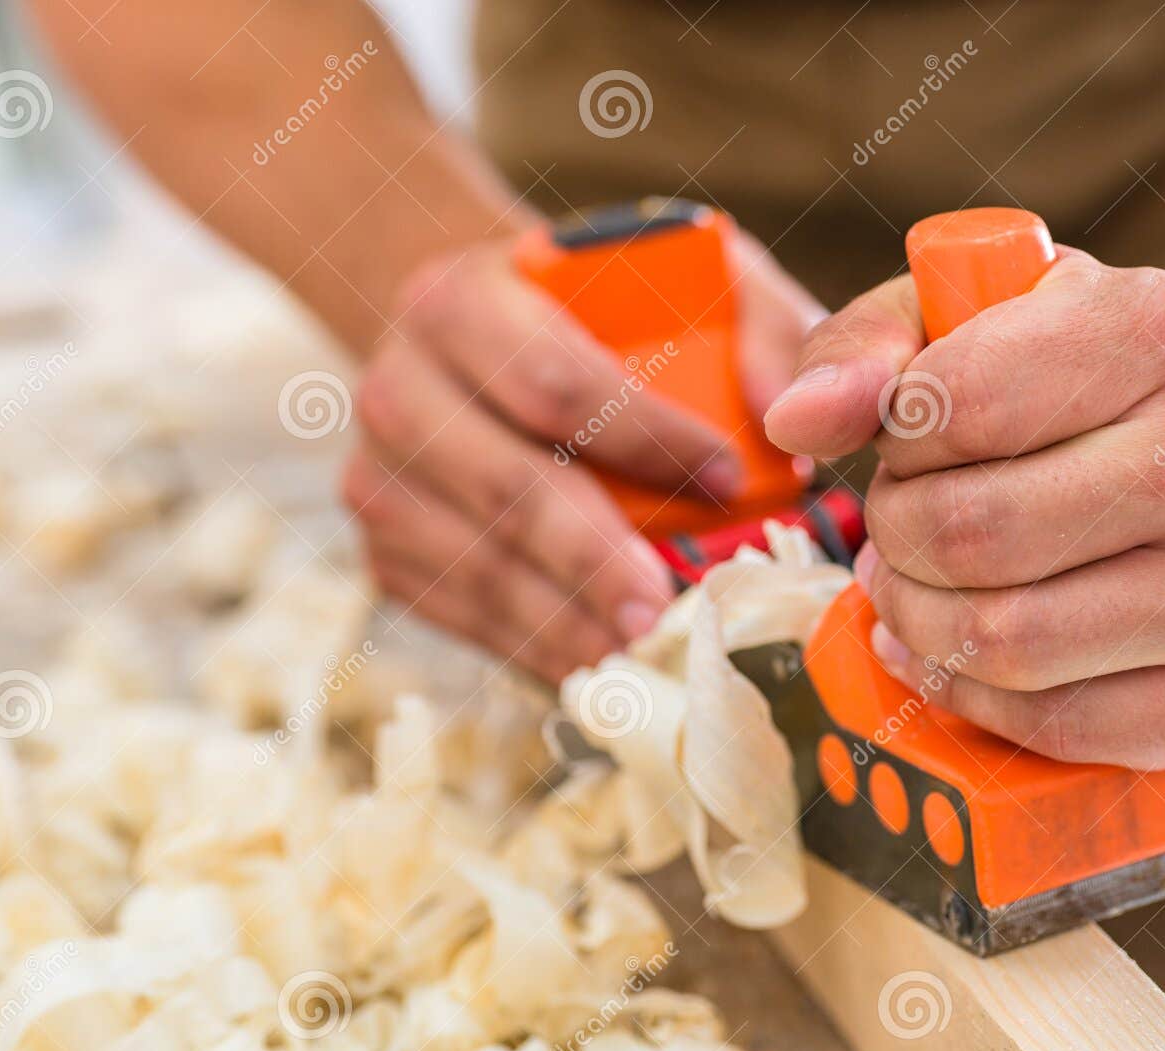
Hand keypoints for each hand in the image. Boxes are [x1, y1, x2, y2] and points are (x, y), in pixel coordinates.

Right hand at [342, 229, 823, 682]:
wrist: (485, 342)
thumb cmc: (602, 316)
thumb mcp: (684, 278)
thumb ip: (757, 322)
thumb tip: (785, 412)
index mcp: (461, 301)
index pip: (553, 381)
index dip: (644, 437)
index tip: (727, 476)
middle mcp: (400, 386)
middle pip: (508, 487)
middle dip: (595, 555)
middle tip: (664, 605)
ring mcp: (380, 476)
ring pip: (478, 562)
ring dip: (566, 616)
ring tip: (641, 645)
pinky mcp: (386, 546)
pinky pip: (459, 608)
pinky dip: (531, 641)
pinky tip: (596, 657)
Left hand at [765, 251, 1164, 768]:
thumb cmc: (1064, 388)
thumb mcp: (965, 323)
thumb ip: (864, 352)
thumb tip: (792, 422)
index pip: (955, 407)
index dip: (895, 436)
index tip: (911, 437)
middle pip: (967, 536)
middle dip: (894, 536)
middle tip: (903, 521)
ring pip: (1003, 642)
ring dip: (918, 621)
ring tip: (923, 582)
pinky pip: (1057, 727)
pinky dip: (976, 700)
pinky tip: (958, 651)